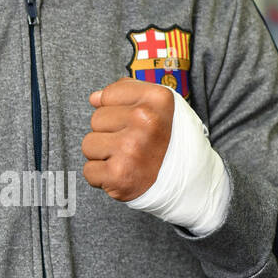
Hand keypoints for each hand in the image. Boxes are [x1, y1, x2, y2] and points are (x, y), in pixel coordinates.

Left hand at [81, 78, 174, 200]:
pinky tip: (123, 175)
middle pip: (96, 119)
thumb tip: (94, 98)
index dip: (118, 110)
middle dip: (110, 133)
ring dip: (103, 155)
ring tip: (128, 159)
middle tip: (133, 145)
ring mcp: (130, 148)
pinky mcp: (118, 175)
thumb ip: (128, 93)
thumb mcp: (161, 107)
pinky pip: (89, 170)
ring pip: (88, 144)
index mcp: (157, 98)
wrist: (189, 184)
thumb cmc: (170, 143)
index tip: (135, 123)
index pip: (108, 95)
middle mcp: (145, 121)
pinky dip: (102, 177)